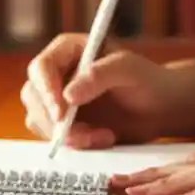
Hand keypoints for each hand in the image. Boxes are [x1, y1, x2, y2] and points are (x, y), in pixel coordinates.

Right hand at [20, 35, 194, 149]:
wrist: (161, 108)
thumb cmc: (148, 81)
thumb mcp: (129, 70)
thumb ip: (99, 76)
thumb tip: (68, 96)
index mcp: (68, 50)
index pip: (41, 68)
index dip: (45, 91)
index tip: (61, 113)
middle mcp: (56, 73)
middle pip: (33, 96)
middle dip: (53, 120)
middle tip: (81, 136)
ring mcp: (57, 99)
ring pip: (39, 119)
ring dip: (67, 135)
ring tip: (104, 136)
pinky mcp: (63, 123)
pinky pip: (54, 137)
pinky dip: (75, 143)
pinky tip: (103, 138)